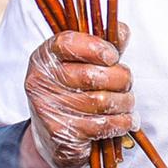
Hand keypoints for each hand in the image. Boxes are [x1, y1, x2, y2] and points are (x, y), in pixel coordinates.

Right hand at [20, 25, 133, 167]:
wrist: (52, 137)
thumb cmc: (72, 93)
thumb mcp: (81, 64)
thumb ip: (102, 45)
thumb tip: (122, 31)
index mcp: (44, 58)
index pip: (67, 43)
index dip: (95, 47)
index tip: (113, 55)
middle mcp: (41, 82)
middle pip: (92, 74)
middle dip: (121, 78)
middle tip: (126, 82)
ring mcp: (49, 109)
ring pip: (102, 101)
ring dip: (125, 101)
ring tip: (127, 102)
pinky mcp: (62, 133)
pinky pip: (103, 124)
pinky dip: (122, 122)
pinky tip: (125, 120)